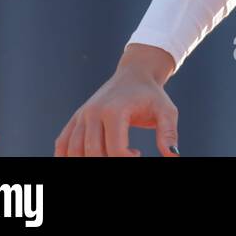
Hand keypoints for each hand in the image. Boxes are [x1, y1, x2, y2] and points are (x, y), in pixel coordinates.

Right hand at [55, 44, 179, 156]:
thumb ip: (168, 134)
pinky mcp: (76, 118)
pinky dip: (66, 155)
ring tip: (109, 156)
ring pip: (74, 150)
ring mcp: (82, 115)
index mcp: (115, 110)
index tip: (139, 155)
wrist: (135, 74)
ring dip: (88, 160)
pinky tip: (84, 158)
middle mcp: (93, 112)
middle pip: (92, 152)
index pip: (115, 148)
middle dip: (107, 162)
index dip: (126, 159)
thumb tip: (173, 157)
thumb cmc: (152, 95)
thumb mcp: (166, 111)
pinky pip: (62, 142)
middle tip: (126, 157)